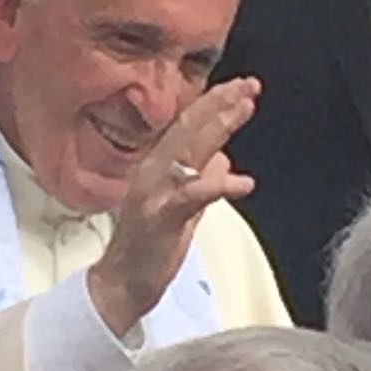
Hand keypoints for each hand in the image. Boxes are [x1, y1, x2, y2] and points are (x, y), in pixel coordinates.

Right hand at [87, 77, 259, 337]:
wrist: (121, 285)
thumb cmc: (149, 248)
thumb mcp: (184, 207)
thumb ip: (202, 179)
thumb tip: (223, 157)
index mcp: (157, 167)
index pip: (188, 126)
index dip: (215, 103)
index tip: (242, 87)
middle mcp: (153, 172)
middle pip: (188, 128)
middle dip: (220, 103)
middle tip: (249, 85)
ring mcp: (154, 193)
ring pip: (187, 151)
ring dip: (218, 127)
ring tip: (244, 109)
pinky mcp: (161, 219)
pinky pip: (190, 197)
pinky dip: (216, 185)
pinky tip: (243, 181)